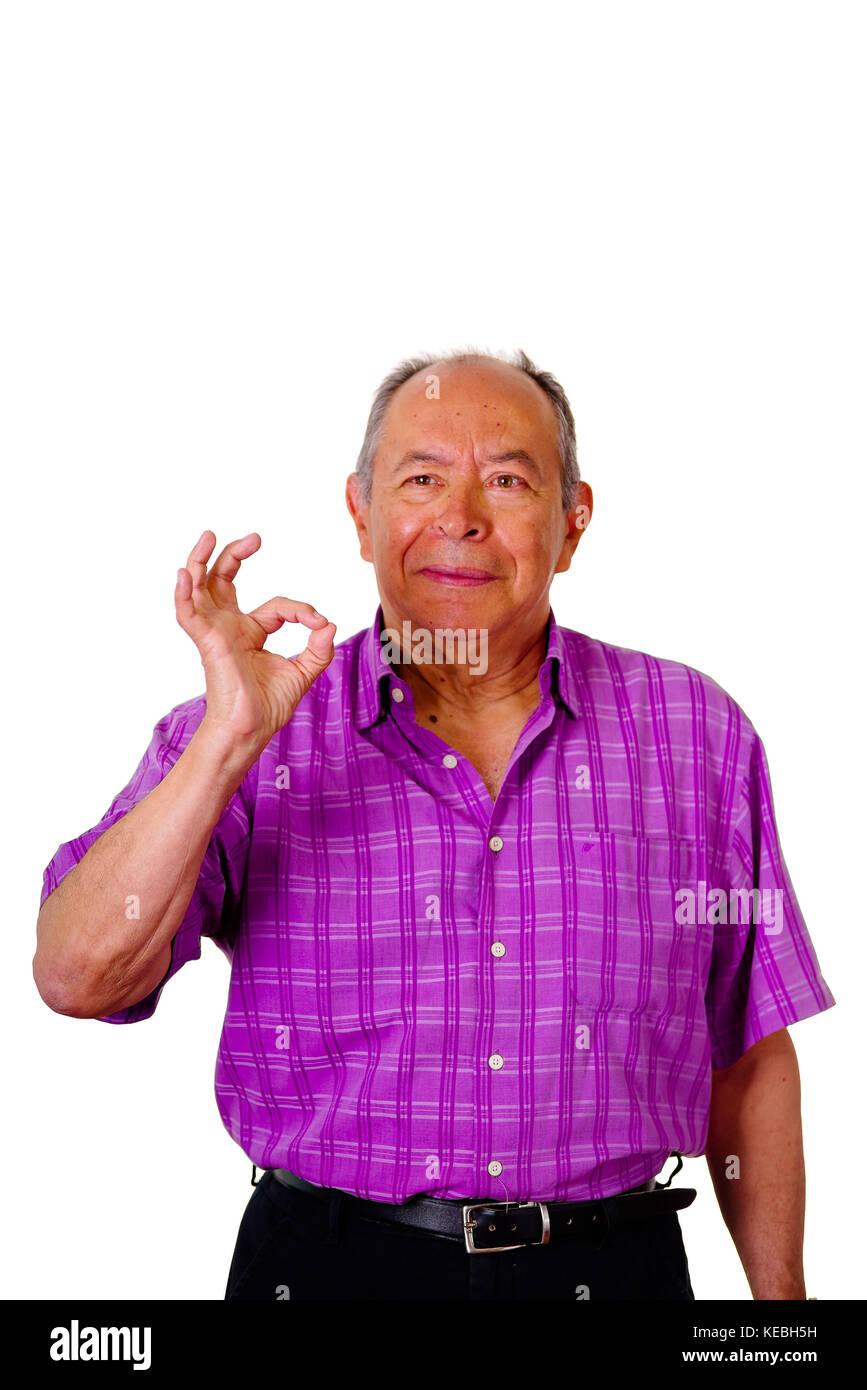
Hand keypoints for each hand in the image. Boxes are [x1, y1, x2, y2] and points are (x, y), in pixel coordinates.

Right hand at [174, 530, 335, 750]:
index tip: (318, 624)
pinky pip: (188, 613)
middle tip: (255, 539)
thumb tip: (329, 624)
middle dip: (235, 556)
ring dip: (200, 560)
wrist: (251, 729)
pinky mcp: (206, 642)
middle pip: (223, 580)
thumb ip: (319, 649)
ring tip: (208, 535)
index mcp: (249, 632)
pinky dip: (183, 594)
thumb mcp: (304, 672)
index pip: (275, 607)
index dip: (301, 611)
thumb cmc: (268, 706)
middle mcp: (228, 627)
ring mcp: (215, 632)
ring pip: (200, 588)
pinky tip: (184, 574)